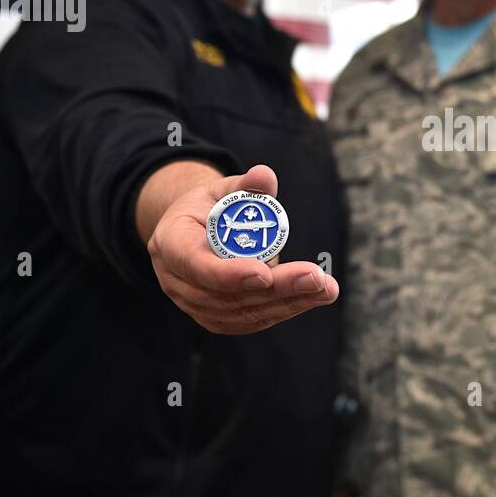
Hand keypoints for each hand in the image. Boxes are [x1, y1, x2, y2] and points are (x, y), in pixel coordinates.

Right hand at [147, 164, 338, 334]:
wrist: (192, 232)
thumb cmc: (208, 207)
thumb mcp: (221, 189)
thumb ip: (244, 186)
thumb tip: (265, 176)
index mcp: (170, 243)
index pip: (196, 265)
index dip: (229, 274)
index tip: (265, 274)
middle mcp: (176, 281)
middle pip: (228, 295)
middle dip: (277, 289)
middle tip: (316, 278)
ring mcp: (193, 304)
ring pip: (242, 312)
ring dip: (288, 303)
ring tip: (326, 289)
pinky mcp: (214, 318)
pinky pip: (249, 320)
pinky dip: (283, 310)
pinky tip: (312, 298)